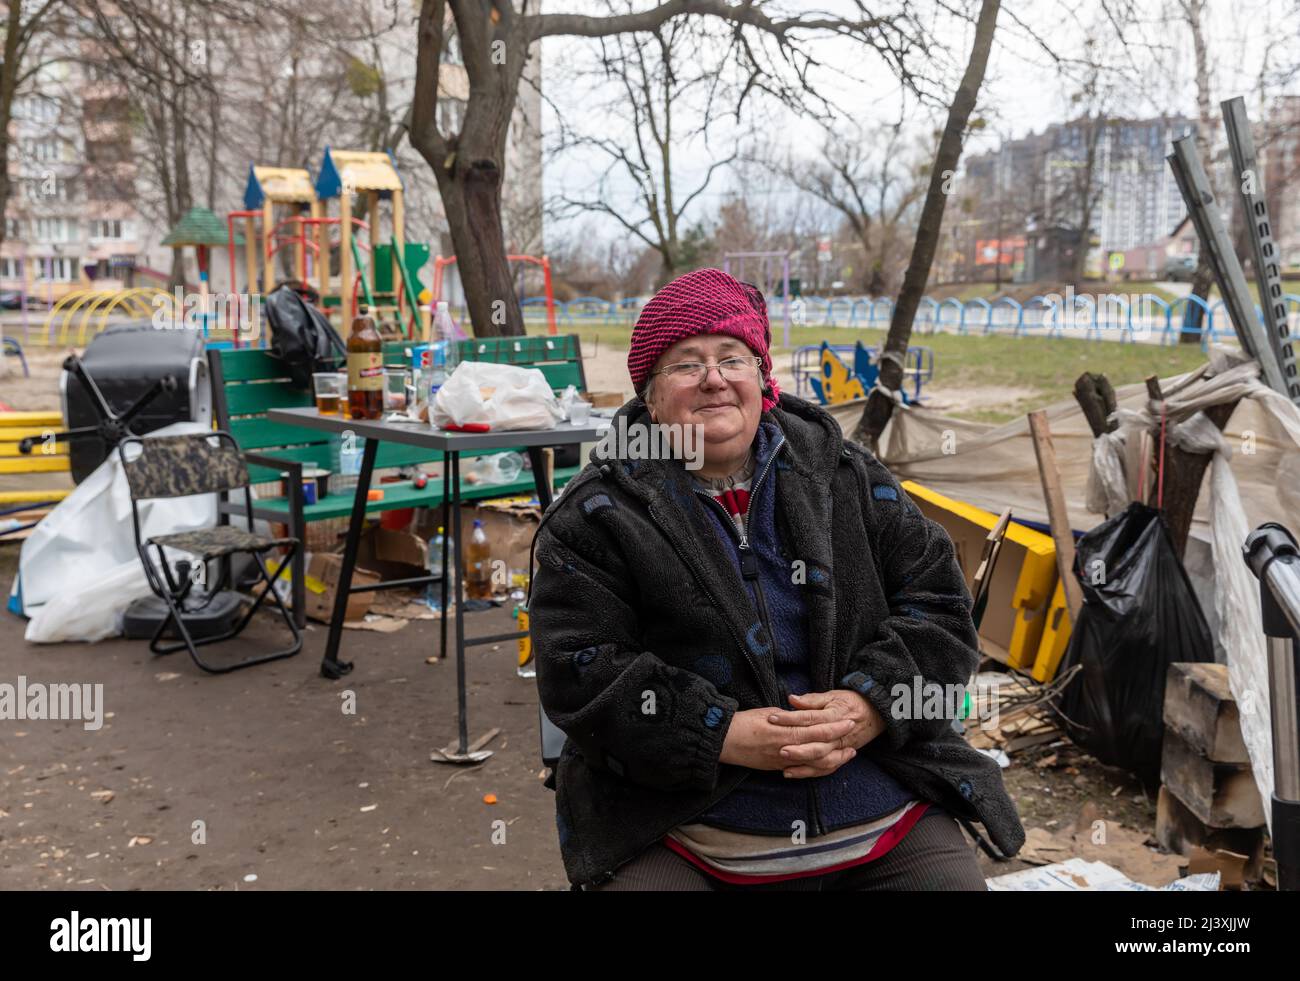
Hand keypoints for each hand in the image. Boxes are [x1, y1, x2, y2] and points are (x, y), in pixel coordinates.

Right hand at [719, 707, 856, 772]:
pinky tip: (827, 764)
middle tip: (854, 739)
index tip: (849, 721)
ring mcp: (784, 762)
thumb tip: (803, 716)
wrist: (724, 741)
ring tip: (847, 755)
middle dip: (840, 744)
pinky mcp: (778, 768)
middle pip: (821, 749)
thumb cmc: (744, 723)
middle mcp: (788, 749)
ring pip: (815, 765)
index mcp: (786, 731)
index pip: (818, 730)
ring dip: (834, 760)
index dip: (835, 726)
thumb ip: (789, 717)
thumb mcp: (769, 713)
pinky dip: (818, 769)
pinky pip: (804, 771)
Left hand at [770, 689, 886, 778]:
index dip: (790, 718)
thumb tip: (791, 699)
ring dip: (802, 764)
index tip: (772, 718)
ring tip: (783, 766)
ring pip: (821, 760)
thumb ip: (812, 699)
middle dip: (798, 748)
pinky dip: (809, 772)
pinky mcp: (839, 755)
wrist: (875, 713)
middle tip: (779, 749)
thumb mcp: (832, 696)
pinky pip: (825, 768)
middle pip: (816, 744)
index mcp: (833, 715)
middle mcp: (837, 734)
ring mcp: (839, 747)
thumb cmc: (850, 702)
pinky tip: (790, 773)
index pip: (808, 717)